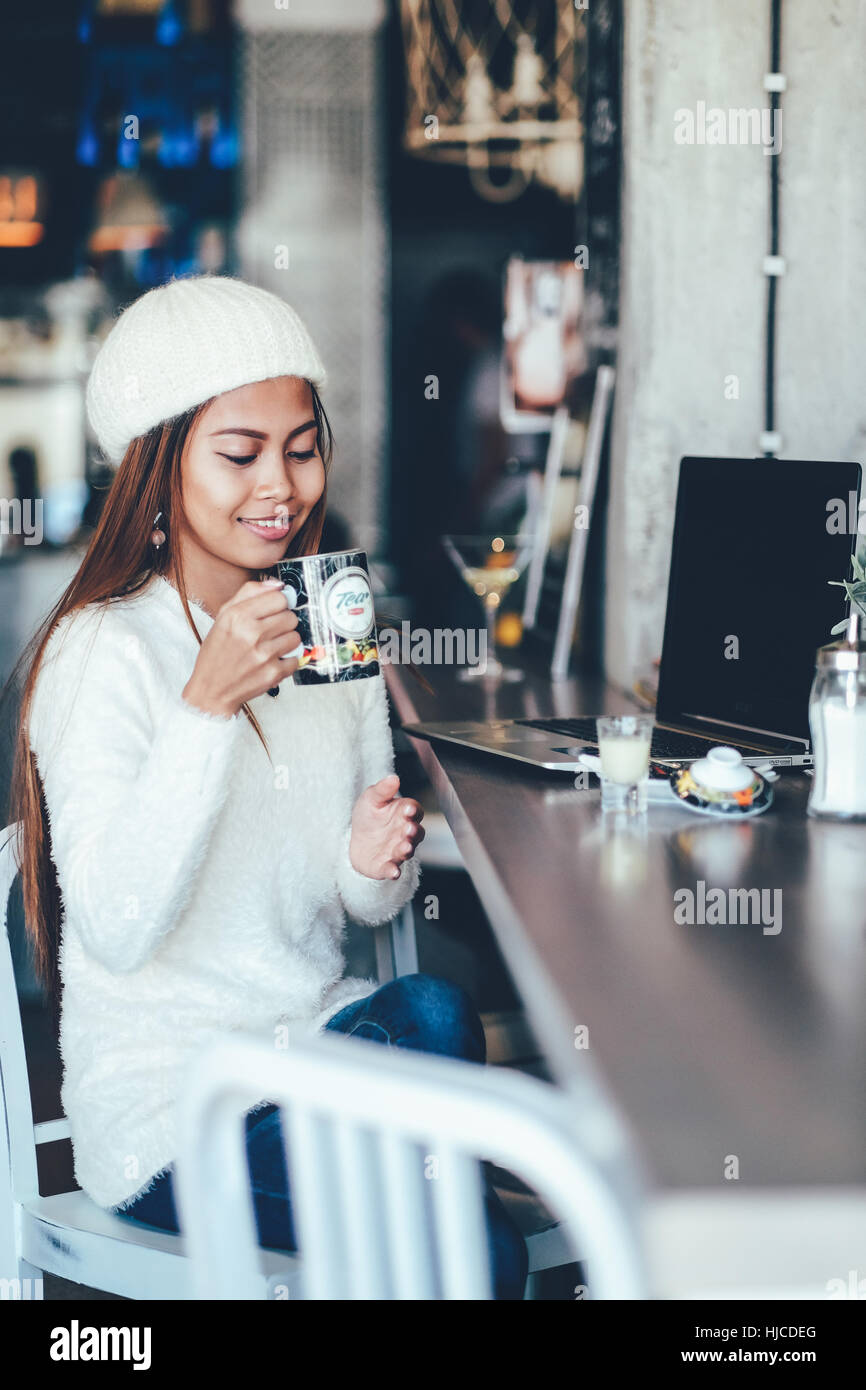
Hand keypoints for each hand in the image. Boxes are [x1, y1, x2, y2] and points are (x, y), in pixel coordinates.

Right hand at [181, 579, 301, 717]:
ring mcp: (264, 654)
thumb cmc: (217, 653)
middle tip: (270, 631)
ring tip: (270, 646)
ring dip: (286, 641)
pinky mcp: (274, 673)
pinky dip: (287, 660)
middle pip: (291, 617)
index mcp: (238, 616)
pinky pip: (296, 659)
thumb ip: (248, 593)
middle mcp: (252, 633)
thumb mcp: (223, 617)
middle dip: (283, 623)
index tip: (273, 611)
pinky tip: (272, 661)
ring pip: (296, 637)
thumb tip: (277, 584)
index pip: (279, 598)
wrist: (212, 690)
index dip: (278, 604)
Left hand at [349, 773, 425, 879]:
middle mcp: (405, 833)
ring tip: (405, 847)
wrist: (356, 839)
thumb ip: (383, 790)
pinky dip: (393, 871)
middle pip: (416, 833)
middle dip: (413, 832)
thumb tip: (394, 778)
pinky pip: (392, 869)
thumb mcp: (371, 798)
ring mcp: (397, 850)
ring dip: (407, 850)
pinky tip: (393, 872)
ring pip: (407, 851)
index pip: (414, 811)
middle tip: (408, 829)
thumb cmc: (370, 816)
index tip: (408, 809)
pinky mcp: (386, 866)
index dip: (413, 811)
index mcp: (404, 814)